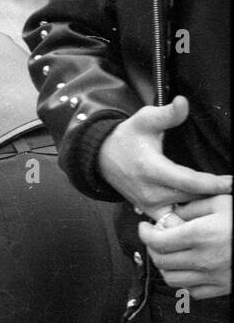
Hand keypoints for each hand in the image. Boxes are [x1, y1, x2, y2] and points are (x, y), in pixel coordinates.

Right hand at [98, 97, 231, 214]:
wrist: (101, 158)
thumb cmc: (126, 138)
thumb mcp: (144, 120)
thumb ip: (167, 114)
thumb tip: (183, 102)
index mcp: (151, 169)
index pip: (189, 181)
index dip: (214, 184)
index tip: (232, 183)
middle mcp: (150, 191)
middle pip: (192, 198)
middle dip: (214, 196)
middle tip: (231, 191)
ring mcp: (149, 204)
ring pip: (185, 211)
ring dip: (203, 207)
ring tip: (221, 202)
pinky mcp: (149, 212)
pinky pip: (175, 220)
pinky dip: (188, 217)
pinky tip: (202, 210)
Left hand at [140, 194, 231, 299]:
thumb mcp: (222, 202)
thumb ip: (192, 207)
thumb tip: (171, 215)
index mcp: (202, 235)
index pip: (157, 241)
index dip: (145, 233)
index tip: (146, 228)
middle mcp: (205, 259)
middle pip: (161, 261)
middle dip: (153, 248)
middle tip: (157, 239)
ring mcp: (214, 276)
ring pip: (172, 279)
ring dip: (165, 266)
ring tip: (170, 254)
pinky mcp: (224, 288)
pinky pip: (192, 291)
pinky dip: (183, 281)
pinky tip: (188, 268)